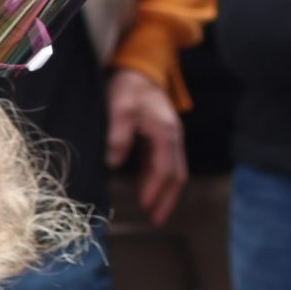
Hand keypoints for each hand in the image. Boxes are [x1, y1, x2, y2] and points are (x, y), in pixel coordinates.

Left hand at [107, 66, 187, 223]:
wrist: (138, 69)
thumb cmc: (127, 87)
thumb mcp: (118, 108)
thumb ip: (118, 135)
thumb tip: (114, 162)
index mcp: (166, 132)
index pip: (165, 168)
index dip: (157, 190)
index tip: (146, 207)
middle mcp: (173, 137)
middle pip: (176, 174)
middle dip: (167, 199)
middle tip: (156, 220)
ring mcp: (170, 137)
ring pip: (173, 170)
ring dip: (164, 192)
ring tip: (153, 212)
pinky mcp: (161, 137)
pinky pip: (163, 163)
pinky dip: (156, 179)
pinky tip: (144, 190)